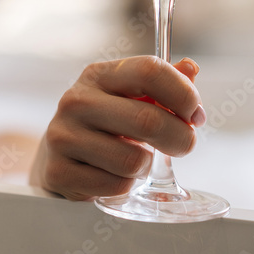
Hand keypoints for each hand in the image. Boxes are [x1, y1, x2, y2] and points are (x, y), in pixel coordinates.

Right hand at [28, 56, 205, 200]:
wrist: (58, 159)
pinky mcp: (58, 172)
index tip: (195, 115)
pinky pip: (116, 185)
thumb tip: (191, 68)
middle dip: (179, 138)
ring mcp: (63, 136)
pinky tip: (112, 175)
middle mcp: (76, 100)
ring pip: (133, 160)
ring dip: (146, 166)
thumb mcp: (130, 99)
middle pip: (147, 119)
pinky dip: (125, 186)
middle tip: (183, 146)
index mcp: (98, 75)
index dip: (183, 94)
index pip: (149, 70)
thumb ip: (162, 83)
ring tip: (134, 161)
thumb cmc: (105, 126)